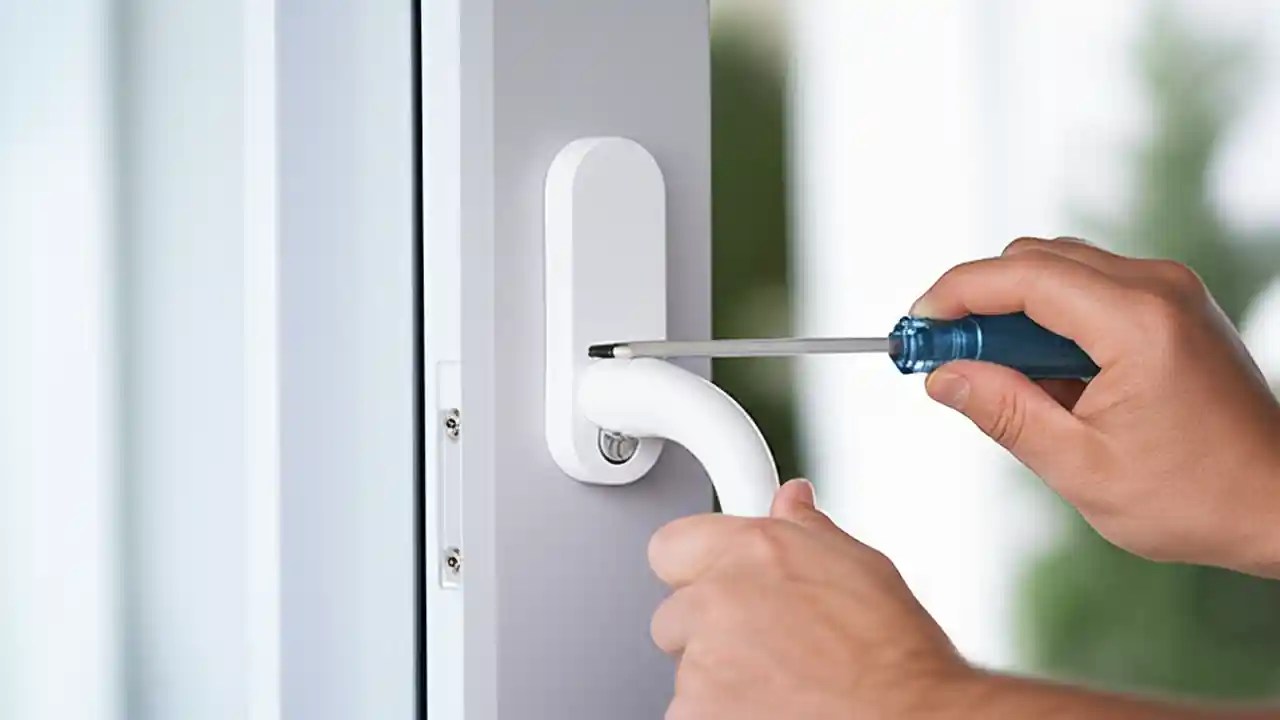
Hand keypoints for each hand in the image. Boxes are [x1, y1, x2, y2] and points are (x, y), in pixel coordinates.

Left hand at [648, 479, 972, 718]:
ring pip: (686, 667)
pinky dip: (718, 714)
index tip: (711, 583)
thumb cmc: (895, 658)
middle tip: (764, 647)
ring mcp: (703, 660)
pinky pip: (687, 711)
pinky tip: (770, 708)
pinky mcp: (697, 713)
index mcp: (755, 550)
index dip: (695, 568)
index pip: (673, 544)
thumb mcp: (861, 568)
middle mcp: (719, 598)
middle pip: (675, 613)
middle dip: (707, 629)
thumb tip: (792, 500)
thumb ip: (807, 531)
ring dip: (716, 677)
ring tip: (782, 684)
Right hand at [913, 238, 1279, 575]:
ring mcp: (1169, 291)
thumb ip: (1006, 414)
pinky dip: (1048, 320)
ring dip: (1012, 312)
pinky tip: (1043, 377)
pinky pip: (1088, 289)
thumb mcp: (1083, 469)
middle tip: (943, 360)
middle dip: (976, 303)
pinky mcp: (1171, 305)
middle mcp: (1157, 287)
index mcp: (1137, 323)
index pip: (1021, 275)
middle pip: (1034, 260)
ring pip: (1058, 269)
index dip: (954, 295)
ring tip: (993, 378)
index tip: (914, 328)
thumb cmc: (1196, 498)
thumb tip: (942, 377)